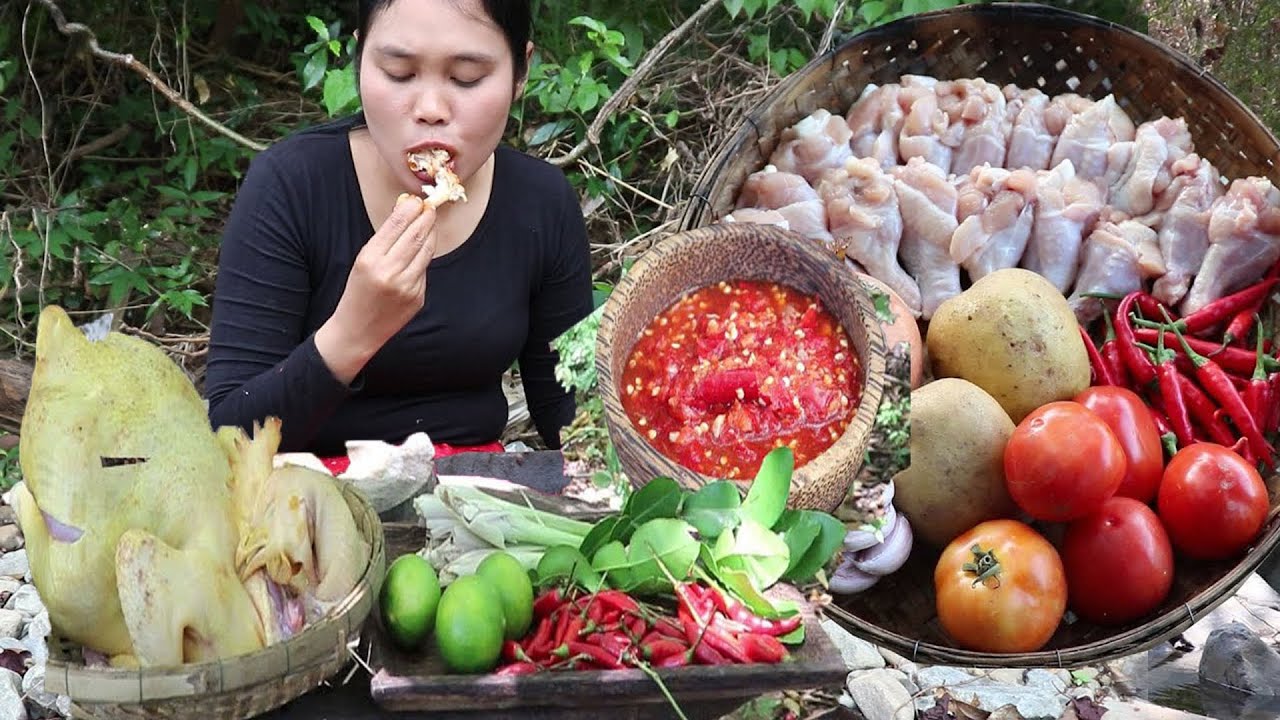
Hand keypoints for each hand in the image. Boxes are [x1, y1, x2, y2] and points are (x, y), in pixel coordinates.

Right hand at [316, 193, 436, 383]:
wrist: (357, 330)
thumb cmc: (358, 290)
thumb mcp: (362, 261)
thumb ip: (384, 239)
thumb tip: (405, 211)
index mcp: (370, 260)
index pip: (397, 226)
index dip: (411, 210)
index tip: (418, 200)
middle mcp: (390, 273)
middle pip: (416, 236)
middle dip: (426, 218)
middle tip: (430, 207)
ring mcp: (407, 287)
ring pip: (426, 252)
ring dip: (429, 235)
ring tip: (428, 224)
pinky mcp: (418, 298)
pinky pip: (424, 270)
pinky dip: (423, 258)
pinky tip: (419, 253)